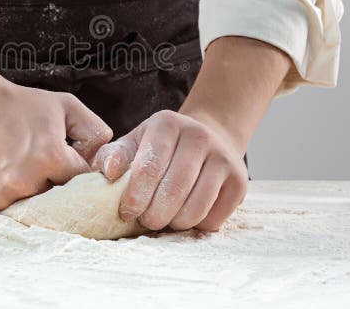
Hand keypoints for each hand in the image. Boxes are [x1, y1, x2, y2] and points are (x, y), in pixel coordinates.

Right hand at [0, 0, 111, 212]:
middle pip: (54, 202)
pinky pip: (0, 214)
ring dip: (26, 196)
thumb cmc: (18, 103)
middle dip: (51, 187)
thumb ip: (95, 132)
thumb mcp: (64, 106)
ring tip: (13, 169)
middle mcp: (25, 180)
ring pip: (27, 210)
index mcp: (51, 156)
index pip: (79, 185)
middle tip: (36, 166)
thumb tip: (105, 164)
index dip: (72, 175)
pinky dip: (0, 201)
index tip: (62, 164)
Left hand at [92, 110, 246, 231]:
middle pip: (173, 190)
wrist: (209, 138)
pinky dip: (196, 226)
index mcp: (168, 124)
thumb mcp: (135, 142)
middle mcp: (199, 136)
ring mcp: (223, 158)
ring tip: (165, 219)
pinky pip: (214, 218)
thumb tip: (109, 171)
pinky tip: (187, 215)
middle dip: (154, 215)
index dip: (135, 196)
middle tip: (146, 220)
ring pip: (196, 208)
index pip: (149, 167)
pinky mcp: (240, 181)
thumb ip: (114, 155)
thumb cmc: (161, 146)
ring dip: (175, 223)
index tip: (126, 212)